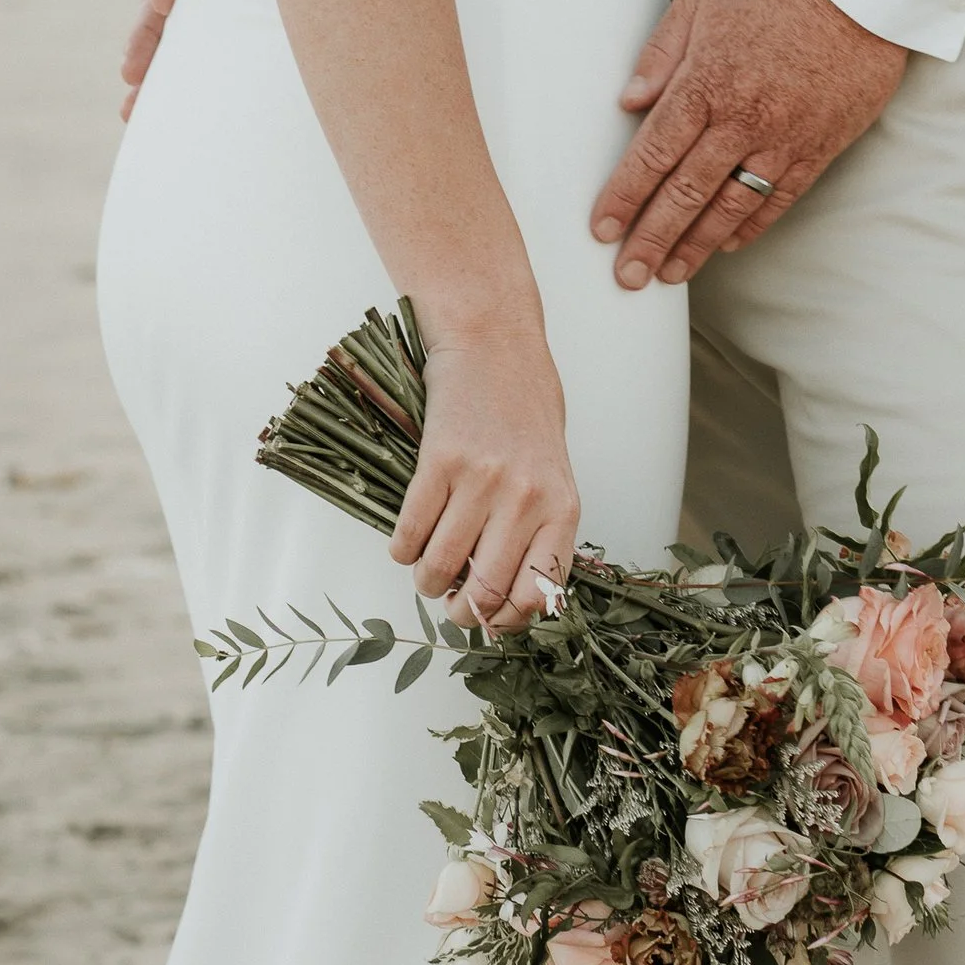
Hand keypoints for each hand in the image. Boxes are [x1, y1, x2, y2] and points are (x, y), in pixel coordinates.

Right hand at [389, 310, 580, 631]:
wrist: (495, 344)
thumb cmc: (525, 412)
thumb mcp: (551, 473)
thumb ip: (536, 530)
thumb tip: (504, 601)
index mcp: (561, 507)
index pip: (539, 592)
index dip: (508, 620)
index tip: (491, 619)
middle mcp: (526, 498)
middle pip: (486, 590)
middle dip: (461, 612)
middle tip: (452, 605)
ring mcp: (482, 479)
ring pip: (441, 566)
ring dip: (427, 581)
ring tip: (427, 572)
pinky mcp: (440, 460)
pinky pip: (411, 532)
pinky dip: (402, 550)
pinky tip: (408, 543)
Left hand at [594, 0, 907, 288]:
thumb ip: (662, 50)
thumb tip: (629, 101)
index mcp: (706, 81)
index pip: (653, 153)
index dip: (624, 196)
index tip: (601, 229)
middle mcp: (741, 119)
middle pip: (685, 193)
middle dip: (651, 239)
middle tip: (627, 276)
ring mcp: (783, 139)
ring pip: (730, 207)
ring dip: (696, 246)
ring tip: (669, 274)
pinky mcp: (818, 147)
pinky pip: (778, 199)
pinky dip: (750, 227)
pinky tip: (726, 245)